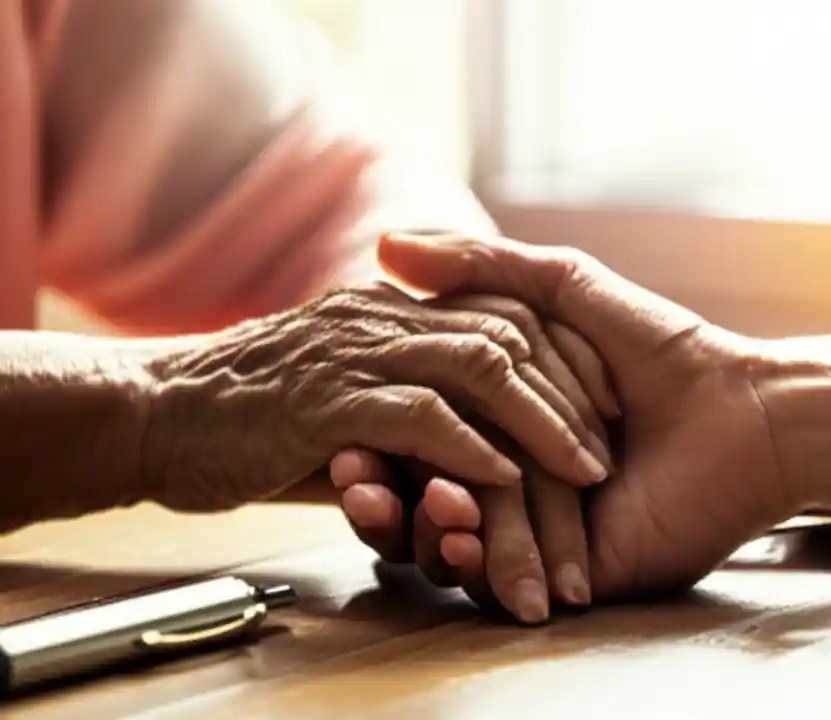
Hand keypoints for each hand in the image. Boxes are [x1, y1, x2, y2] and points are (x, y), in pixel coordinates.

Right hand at [143, 282, 608, 510]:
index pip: (506, 314)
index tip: (603, 407)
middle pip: (510, 334)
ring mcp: (357, 351)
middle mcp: (386, 317)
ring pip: (480, 367)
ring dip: (540, 421)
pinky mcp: (327, 397)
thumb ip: (405, 408)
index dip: (563, 358)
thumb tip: (474, 447)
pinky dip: (470, 445)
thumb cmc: (248, 414)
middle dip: (570, 391)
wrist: (151, 414)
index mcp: (395, 310)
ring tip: (583, 469)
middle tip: (608, 446)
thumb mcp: (342, 398)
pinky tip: (504, 477)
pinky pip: (419, 414)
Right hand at [347, 233, 805, 599]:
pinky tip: (448, 532)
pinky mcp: (568, 568)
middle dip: (381, 489)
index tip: (328, 423)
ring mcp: (542, 524)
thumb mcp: (565, 289)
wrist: (745, 416)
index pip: (421, 427)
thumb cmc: (663, 350)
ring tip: (378, 507)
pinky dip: (466, 554)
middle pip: (426, 488)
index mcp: (506, 415)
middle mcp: (517, 470)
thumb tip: (387, 242)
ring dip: (412, 524)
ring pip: (453, 534)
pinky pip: (501, 573)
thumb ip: (484, 269)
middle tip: (344, 481)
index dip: (374, 429)